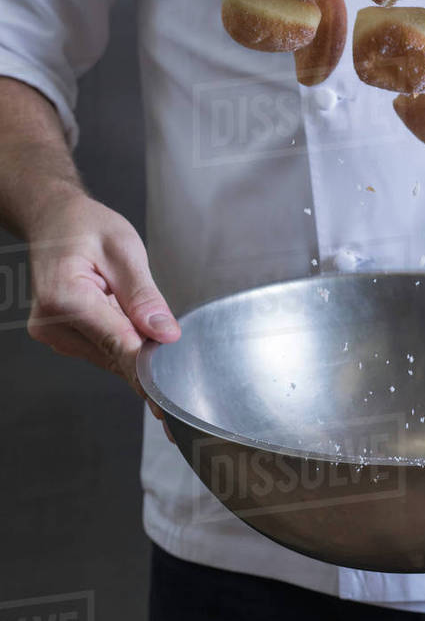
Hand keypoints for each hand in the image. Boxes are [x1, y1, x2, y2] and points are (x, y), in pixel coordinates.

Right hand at [25, 191, 180, 416]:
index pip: (116, 344)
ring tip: (144, 319)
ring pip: (109, 358)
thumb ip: (144, 296)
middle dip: (147, 361)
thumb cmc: (85, 227)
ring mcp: (54, 334)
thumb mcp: (124, 250)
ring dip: (135, 349)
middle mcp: (53, 323)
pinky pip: (102, 350)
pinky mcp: (61, 338)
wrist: (53, 221)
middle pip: (114, 355)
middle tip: (176, 371)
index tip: (166, 400)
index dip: (146, 371)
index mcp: (65, 297)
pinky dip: (122, 344)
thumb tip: (164, 334)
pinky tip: (130, 325)